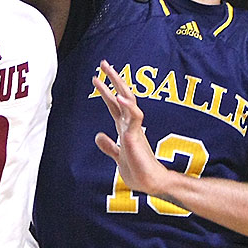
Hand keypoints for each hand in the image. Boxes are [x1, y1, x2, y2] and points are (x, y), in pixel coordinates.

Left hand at [93, 59, 170, 195]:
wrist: (151, 184)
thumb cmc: (138, 171)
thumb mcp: (118, 156)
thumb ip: (109, 146)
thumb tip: (98, 135)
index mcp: (124, 128)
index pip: (113, 105)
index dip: (105, 91)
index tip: (96, 77)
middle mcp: (130, 125)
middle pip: (122, 96)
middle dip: (113, 79)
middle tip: (103, 63)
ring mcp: (134, 129)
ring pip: (128, 100)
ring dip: (118, 85)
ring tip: (108, 71)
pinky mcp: (137, 136)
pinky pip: (134, 117)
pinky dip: (127, 106)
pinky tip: (119, 97)